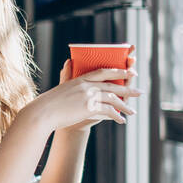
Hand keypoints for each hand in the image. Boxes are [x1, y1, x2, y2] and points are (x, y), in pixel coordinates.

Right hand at [25, 56, 140, 133]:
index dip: (118, 71)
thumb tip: (68, 61)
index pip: (103, 72)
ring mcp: (89, 96)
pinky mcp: (89, 108)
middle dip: (128, 89)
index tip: (129, 71)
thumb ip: (66, 73)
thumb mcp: (60, 85)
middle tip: (139, 92)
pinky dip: (117, 116)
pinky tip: (121, 120)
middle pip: (113, 85)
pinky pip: (108, 111)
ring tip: (133, 112)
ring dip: (125, 106)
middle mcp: (87, 86)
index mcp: (81, 79)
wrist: (43, 113)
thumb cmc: (49, 102)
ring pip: (113, 99)